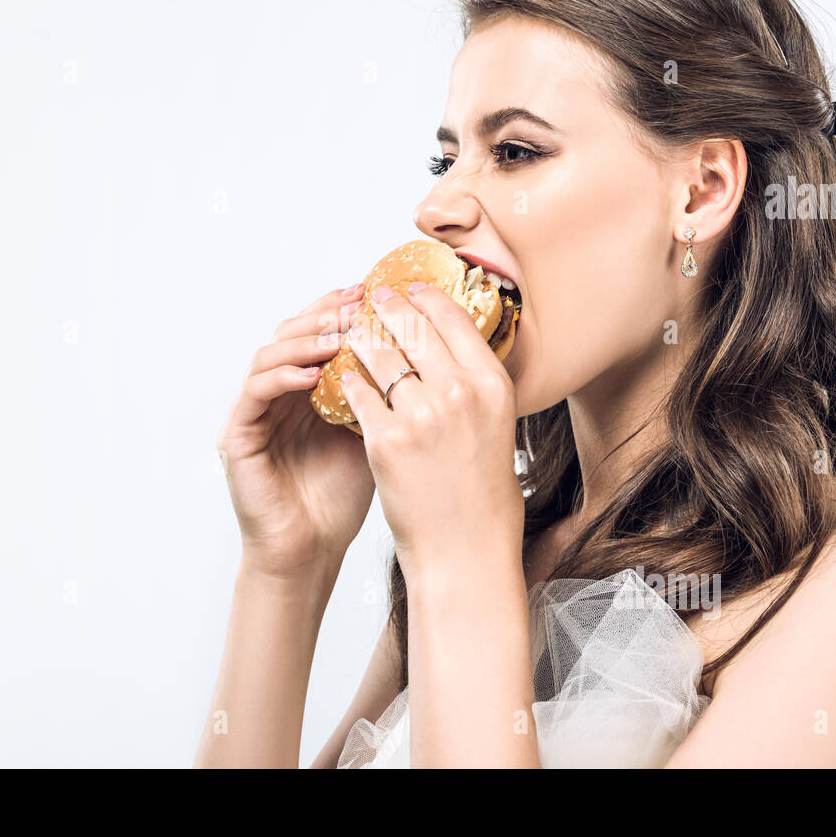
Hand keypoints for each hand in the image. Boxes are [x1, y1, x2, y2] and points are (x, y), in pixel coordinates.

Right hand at [217, 284, 375, 580]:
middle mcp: (277, 392)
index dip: (342, 307)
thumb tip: (426, 348)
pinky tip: (312, 374)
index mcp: (308, 387)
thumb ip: (383, 392)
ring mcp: (255, 412)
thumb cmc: (342, 496)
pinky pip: (254, 394)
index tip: (375, 290)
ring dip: (305, 340)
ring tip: (339, 333)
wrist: (311, 550)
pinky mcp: (238, 436)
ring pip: (270, 355)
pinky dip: (282, 377)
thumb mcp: (374, 432)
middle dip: (326, 314)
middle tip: (358, 304)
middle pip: (292, 333)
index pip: (320, 332)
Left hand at [339, 281, 524, 577]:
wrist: (465, 549)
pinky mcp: (385, 441)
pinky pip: (357, 394)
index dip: (426, 298)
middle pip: (413, 329)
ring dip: (360, 339)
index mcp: (491, 385)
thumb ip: (472, 382)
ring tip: (349, 331)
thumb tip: (446, 342)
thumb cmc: (481, 492)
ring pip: (378, 357)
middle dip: (388, 308)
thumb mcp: (494, 425)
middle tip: (372, 296)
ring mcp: (420, 416)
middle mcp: (458, 393)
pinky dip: (347, 382)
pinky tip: (341, 376)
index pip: (453, 320)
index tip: (409, 288)